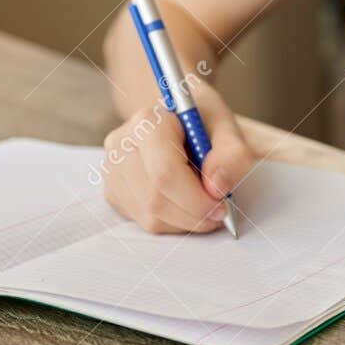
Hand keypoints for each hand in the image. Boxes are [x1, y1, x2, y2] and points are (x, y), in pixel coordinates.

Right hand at [101, 79, 253, 233]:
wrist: (180, 122)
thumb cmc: (202, 122)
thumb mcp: (227, 125)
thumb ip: (232, 153)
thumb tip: (218, 186)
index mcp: (147, 122)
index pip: (165, 171)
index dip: (196, 197)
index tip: (222, 204)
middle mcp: (121, 146)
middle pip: (155, 197)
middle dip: (194, 213)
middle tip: (219, 212)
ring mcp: (112, 171)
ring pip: (149, 215)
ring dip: (185, 221)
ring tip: (206, 208)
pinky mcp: (114, 193)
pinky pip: (143, 222)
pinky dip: (173, 222)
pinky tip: (186, 206)